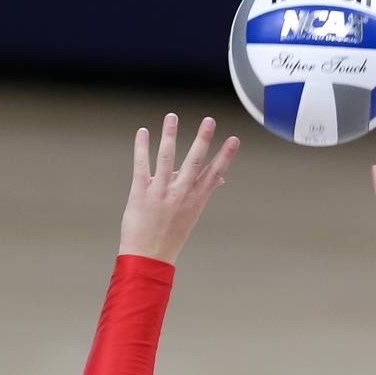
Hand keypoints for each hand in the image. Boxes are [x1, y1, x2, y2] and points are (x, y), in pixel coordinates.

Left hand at [119, 114, 240, 263]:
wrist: (148, 258)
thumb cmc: (170, 235)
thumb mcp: (191, 214)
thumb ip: (201, 191)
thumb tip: (219, 178)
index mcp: (194, 200)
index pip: (213, 174)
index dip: (225, 156)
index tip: (234, 140)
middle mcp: (180, 194)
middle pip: (194, 163)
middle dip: (202, 141)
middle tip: (209, 121)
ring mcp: (160, 193)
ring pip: (166, 159)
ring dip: (169, 136)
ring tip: (172, 116)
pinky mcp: (140, 193)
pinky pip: (141, 166)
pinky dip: (141, 148)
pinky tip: (143, 132)